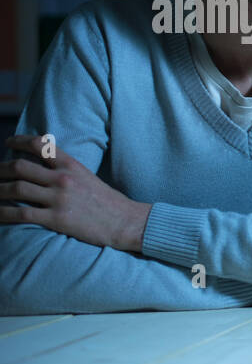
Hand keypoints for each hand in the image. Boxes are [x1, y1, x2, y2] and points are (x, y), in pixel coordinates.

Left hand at [0, 135, 151, 251]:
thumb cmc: (109, 202)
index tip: (7, 143)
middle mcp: (63, 179)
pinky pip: (22, 214)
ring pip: (16, 189)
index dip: (18, 141)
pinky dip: (4, 213)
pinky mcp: (57, 218)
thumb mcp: (89, 178)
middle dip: (0, 169)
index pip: (39, 145)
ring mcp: (59, 199)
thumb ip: (67, 171)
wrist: (127, 222)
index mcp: (72, 166)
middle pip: (20, 167)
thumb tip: (44, 169)